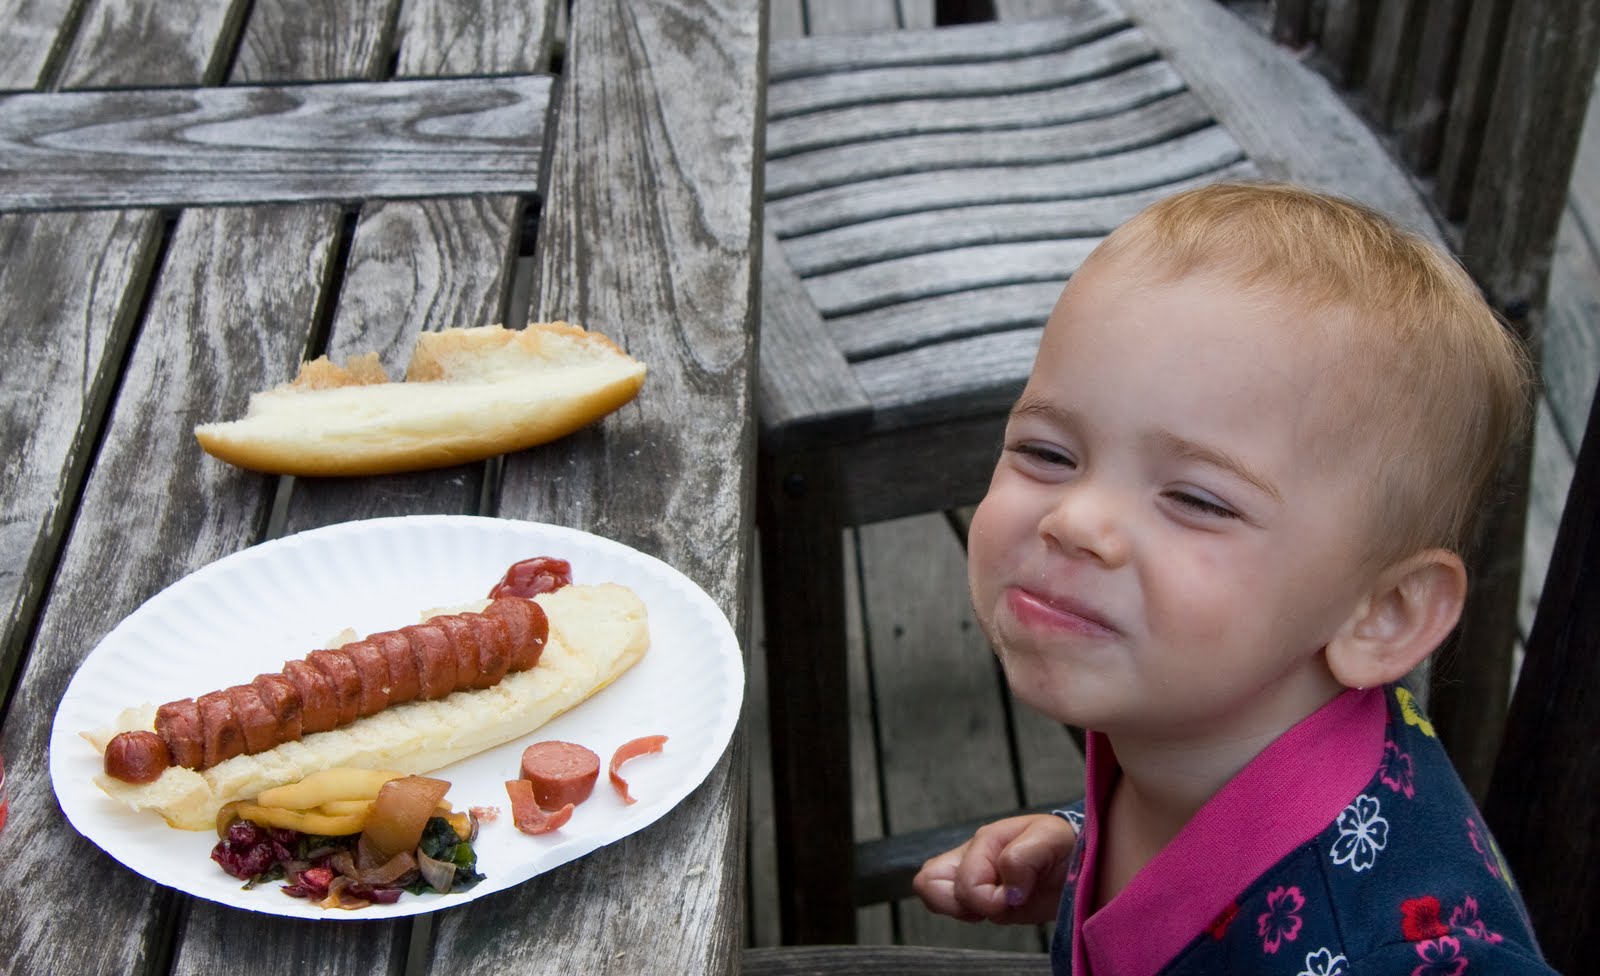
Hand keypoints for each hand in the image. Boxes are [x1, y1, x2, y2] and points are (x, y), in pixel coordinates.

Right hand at [912, 813, 1077, 924]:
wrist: (1078, 859)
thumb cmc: (1065, 844)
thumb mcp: (1051, 839)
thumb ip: (1024, 858)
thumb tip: (1007, 890)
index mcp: (987, 839)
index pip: (964, 881)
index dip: (989, 899)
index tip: (1017, 897)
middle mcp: (972, 855)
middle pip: (929, 881)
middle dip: (965, 904)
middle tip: (1000, 904)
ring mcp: (972, 875)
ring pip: (933, 893)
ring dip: (963, 909)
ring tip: (997, 906)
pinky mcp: (978, 894)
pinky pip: (950, 905)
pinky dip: (967, 914)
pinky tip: (995, 909)